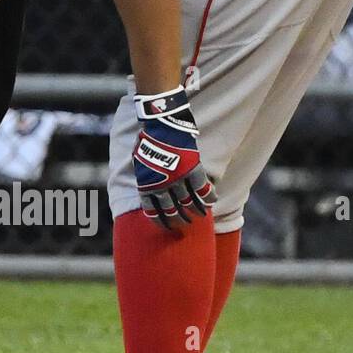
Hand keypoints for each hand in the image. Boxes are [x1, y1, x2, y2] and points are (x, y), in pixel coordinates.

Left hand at [132, 85, 216, 228]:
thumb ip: (145, 177)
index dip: (161, 222)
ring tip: (200, 217)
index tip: (166, 227)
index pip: (153, 212)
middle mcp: (163, 186)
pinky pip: (203, 189)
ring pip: (189, 203)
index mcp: (147, 186)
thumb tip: (146, 187)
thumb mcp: (140, 162)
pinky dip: (208, 197)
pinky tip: (212, 203)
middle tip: (184, 226)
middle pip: (172, 211)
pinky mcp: (193, 170)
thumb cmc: (148, 141)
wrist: (162, 125)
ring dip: (195, 212)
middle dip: (179, 221)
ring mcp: (179, 179)